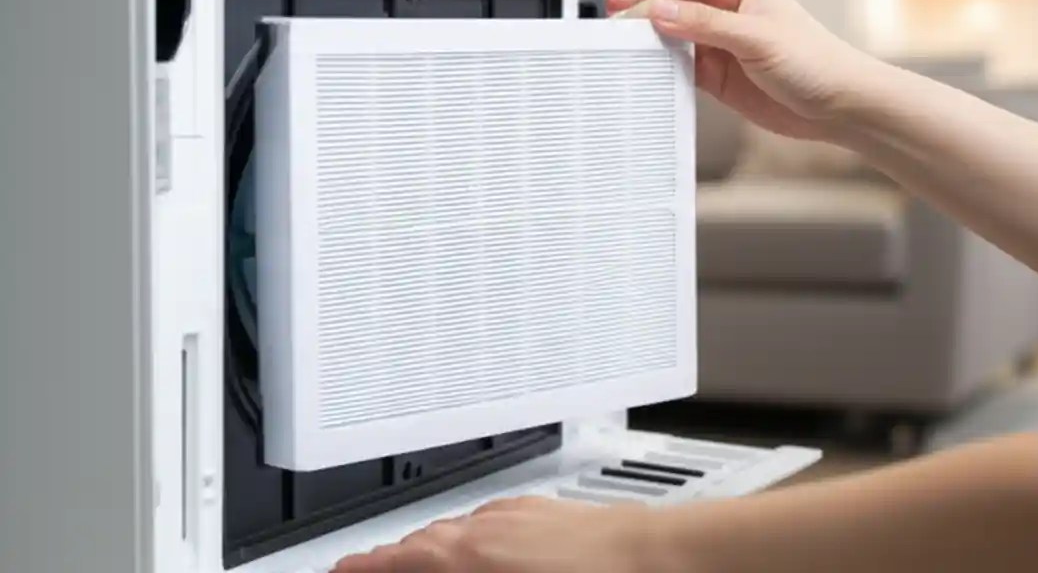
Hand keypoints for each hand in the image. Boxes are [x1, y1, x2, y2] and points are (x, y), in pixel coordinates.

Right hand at [332, 497, 676, 572]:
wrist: (656, 560)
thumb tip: (427, 564)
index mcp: (467, 557)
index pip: (395, 560)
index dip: (364, 566)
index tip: (343, 570)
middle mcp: (486, 528)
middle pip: (419, 542)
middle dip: (394, 559)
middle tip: (374, 568)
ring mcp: (517, 514)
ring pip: (454, 528)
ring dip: (431, 547)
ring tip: (421, 561)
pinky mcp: (546, 510)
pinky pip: (490, 518)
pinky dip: (471, 534)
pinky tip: (483, 547)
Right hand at [607, 0, 885, 143]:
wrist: (838, 106)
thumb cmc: (816, 61)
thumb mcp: (756, 37)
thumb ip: (705, 26)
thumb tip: (659, 13)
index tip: (620, 2)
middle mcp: (725, 9)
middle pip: (668, 4)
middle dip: (641, 16)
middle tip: (615, 35)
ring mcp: (719, 43)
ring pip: (670, 38)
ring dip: (650, 47)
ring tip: (628, 58)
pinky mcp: (717, 75)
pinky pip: (679, 68)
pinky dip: (663, 72)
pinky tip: (651, 78)